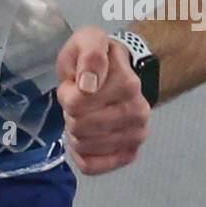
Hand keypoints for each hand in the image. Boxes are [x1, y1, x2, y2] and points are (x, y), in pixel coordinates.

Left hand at [56, 27, 150, 175]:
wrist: (120, 73)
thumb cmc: (98, 58)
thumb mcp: (89, 40)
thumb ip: (90, 54)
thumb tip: (89, 84)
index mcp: (128, 82)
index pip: (76, 103)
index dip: (67, 93)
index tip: (76, 83)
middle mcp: (138, 111)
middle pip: (78, 126)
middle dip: (70, 112)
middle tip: (79, 100)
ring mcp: (136, 135)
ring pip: (83, 146)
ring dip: (75, 131)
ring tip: (85, 115)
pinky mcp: (130, 154)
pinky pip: (91, 166)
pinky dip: (81, 153)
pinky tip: (87, 137)